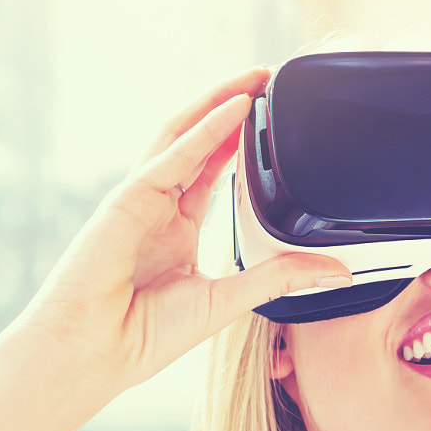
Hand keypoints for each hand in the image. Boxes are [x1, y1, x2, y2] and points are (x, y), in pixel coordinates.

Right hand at [16, 68, 351, 396]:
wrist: (93, 353)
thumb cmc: (144, 336)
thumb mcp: (230, 301)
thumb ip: (280, 279)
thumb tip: (337, 272)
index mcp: (178, 231)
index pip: (214, 171)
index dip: (242, 141)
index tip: (274, 118)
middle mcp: (159, 208)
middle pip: (200, 141)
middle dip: (233, 107)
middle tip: (271, 78)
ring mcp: (141, 199)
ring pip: (184, 136)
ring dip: (219, 103)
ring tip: (256, 77)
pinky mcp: (127, 201)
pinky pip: (172, 158)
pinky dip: (204, 131)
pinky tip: (233, 108)